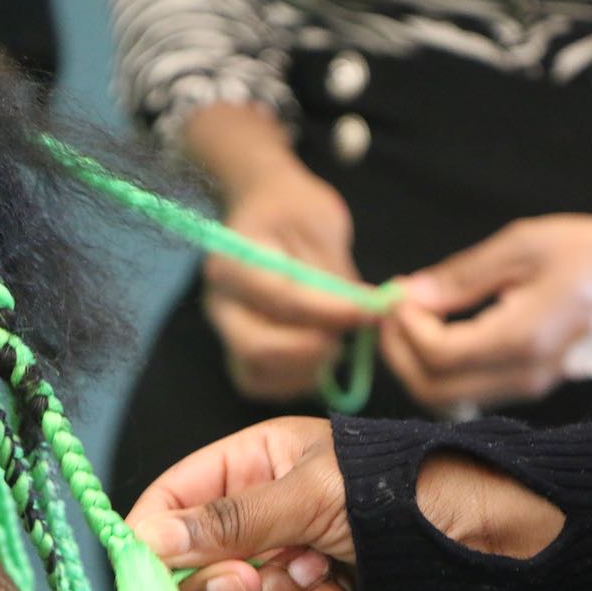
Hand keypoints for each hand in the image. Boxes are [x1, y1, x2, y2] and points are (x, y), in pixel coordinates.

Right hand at [126, 417, 563, 590]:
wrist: (491, 541)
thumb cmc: (407, 490)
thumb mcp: (311, 492)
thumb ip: (228, 520)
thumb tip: (147, 539)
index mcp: (251, 465)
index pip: (170, 502)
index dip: (151, 541)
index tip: (148, 576)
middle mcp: (261, 519)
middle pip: (194, 572)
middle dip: (228, 583)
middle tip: (261, 579)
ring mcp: (287, 570)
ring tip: (326, 574)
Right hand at [183, 104, 373, 401]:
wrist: (263, 206)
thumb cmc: (292, 208)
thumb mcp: (320, 223)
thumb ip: (338, 273)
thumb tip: (370, 310)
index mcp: (232, 261)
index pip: (280, 297)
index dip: (328, 311)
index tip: (369, 311)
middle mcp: (221, 303)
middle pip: (256, 347)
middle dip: (311, 350)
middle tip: (347, 336)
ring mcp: (226, 331)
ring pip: (257, 373)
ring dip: (305, 370)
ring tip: (336, 344)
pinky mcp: (238, 351)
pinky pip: (260, 384)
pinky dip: (293, 383)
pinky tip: (320, 360)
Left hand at [381, 214, 591, 412]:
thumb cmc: (587, 251)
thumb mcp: (522, 246)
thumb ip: (460, 276)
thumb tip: (406, 295)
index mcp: (525, 338)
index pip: (440, 354)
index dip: (405, 328)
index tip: (395, 294)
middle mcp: (524, 377)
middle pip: (434, 390)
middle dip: (398, 352)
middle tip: (390, 310)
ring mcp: (526, 389)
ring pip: (446, 399)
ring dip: (413, 363)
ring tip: (407, 318)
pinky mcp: (524, 388)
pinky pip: (465, 392)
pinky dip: (436, 368)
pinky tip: (433, 331)